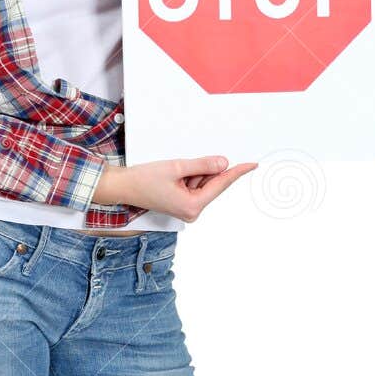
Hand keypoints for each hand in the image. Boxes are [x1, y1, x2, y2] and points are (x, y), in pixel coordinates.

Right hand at [94, 156, 257, 221]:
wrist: (122, 187)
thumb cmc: (143, 180)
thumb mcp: (177, 167)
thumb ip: (203, 165)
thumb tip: (224, 163)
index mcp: (192, 206)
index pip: (220, 185)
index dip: (236, 172)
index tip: (251, 165)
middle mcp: (191, 212)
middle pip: (211, 184)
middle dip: (204, 170)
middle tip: (185, 165)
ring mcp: (186, 209)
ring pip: (202, 184)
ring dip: (193, 173)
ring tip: (173, 172)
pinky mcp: (181, 205)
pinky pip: (194, 187)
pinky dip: (189, 177)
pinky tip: (175, 174)